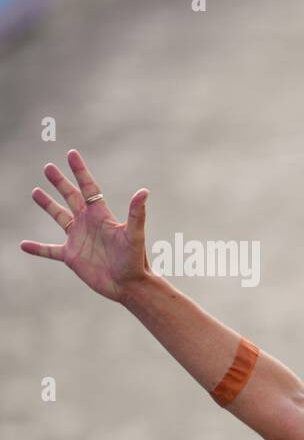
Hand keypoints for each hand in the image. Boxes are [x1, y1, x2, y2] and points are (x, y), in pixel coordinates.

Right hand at [20, 150, 150, 302]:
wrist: (129, 285)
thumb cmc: (135, 260)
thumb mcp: (134, 235)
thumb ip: (136, 213)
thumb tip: (144, 192)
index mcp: (101, 215)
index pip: (88, 187)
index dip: (80, 171)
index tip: (71, 154)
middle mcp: (88, 224)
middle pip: (71, 197)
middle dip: (60, 182)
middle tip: (48, 167)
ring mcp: (78, 239)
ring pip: (59, 217)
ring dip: (47, 205)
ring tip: (35, 192)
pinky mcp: (71, 256)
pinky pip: (49, 250)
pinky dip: (37, 248)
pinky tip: (24, 245)